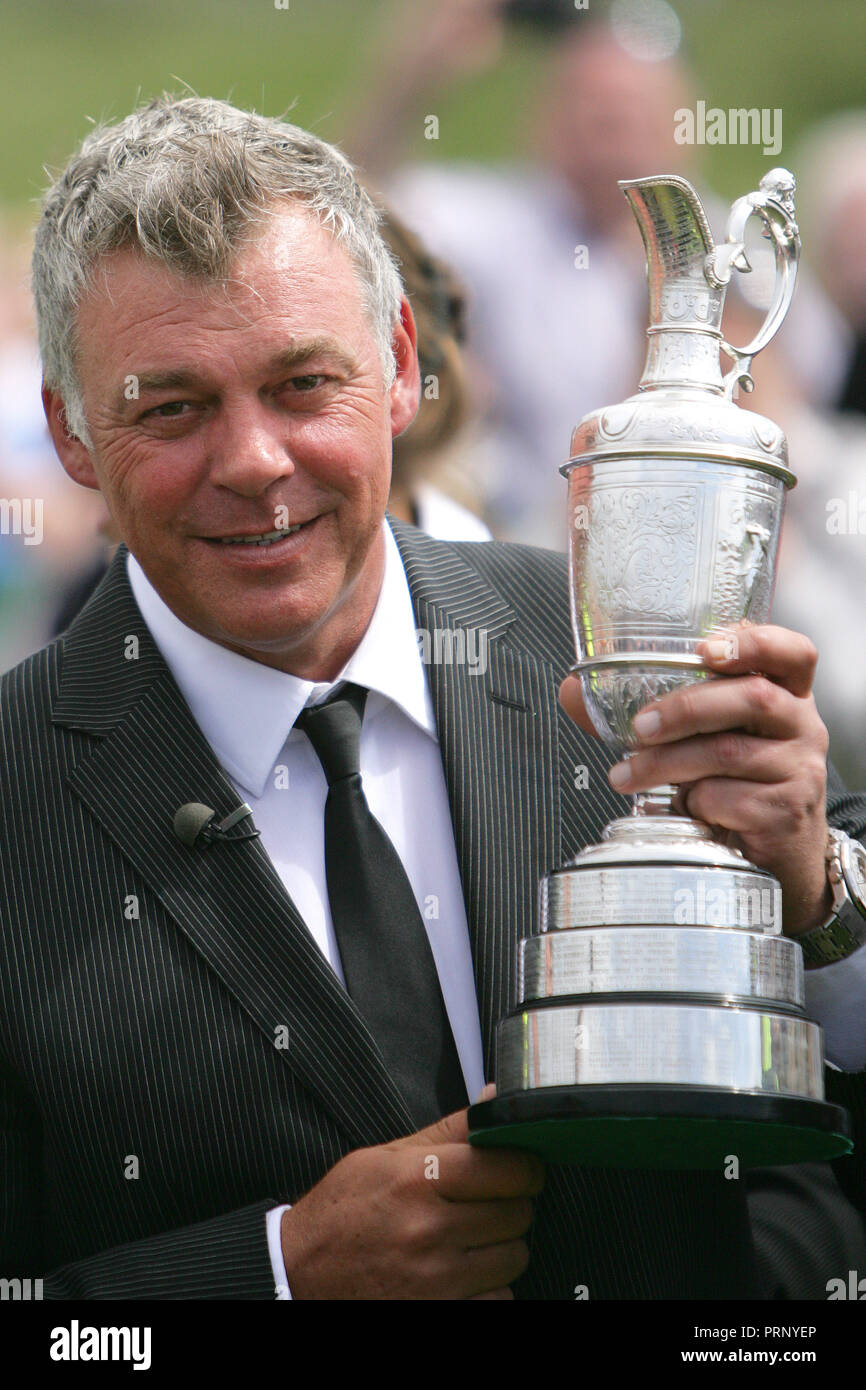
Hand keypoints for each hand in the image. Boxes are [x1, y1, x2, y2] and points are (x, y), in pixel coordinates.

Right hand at [280, 1097, 543, 1298]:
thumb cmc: (344, 1209)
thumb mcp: (387, 1155)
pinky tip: (464, 1272)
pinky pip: (499, 1299)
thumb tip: (496, 1098)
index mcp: (418, 1179)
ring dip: (502, 1246)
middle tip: (489, 1202)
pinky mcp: (439, 1313)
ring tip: (473, 1237)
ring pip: (515, 1257)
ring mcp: (436, 1280)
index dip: (524, 1165)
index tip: (519, 1167)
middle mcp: (430, 1230)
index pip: (509, 1168)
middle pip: (518, 1213)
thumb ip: (450, 1130)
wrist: (299, 1272)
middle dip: (511, 1204)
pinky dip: (489, 1288)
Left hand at [559, 623, 832, 937]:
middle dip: (685, 708)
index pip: (792, 653)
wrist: (779, 851)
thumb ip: (650, 711)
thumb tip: (574, 693)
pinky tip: (681, 808)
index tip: (704, 650)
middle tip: (639, 727)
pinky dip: (694, 802)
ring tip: (626, 775)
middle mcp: (801, 726)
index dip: (753, 643)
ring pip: (728, 753)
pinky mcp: (786, 812)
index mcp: (786, 694)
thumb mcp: (706, 737)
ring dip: (666, 763)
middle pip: (752, 698)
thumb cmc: (735, 780)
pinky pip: (729, 799)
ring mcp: (799, 770)